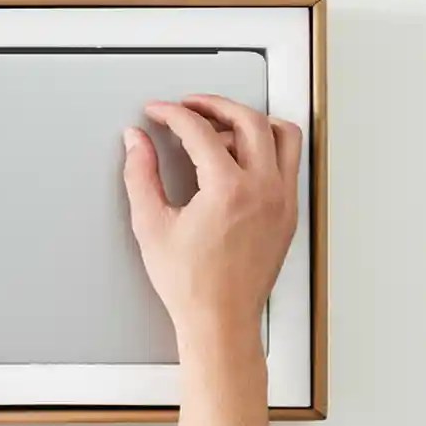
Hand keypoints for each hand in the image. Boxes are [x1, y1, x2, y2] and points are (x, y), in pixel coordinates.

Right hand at [122, 94, 301, 358]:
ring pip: (281, 135)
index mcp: (229, 190)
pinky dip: (267, 148)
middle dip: (214, 104)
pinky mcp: (288, 213)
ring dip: (250, 121)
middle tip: (188, 106)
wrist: (220, 321)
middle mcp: (264, 190)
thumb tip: (136, 142)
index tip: (157, 112)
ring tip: (220, 127)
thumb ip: (141, 175)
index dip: (172, 114)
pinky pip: (288, 163)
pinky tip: (240, 157)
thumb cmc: (191, 285)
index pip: (200, 130)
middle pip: (248, 119)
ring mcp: (282, 200)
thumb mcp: (152, 225)